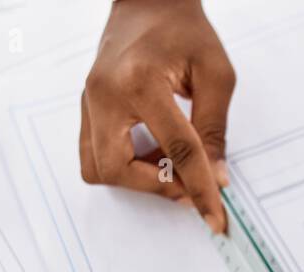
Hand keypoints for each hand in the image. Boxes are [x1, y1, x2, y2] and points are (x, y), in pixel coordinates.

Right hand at [80, 0, 235, 231]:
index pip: (176, 150)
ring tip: (171, 163)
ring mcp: (89, 101)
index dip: (200, 189)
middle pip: (119, 169)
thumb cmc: (184, 30)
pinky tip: (153, 153)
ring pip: (99, 168)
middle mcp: (105, 94)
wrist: (148, 0)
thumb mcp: (216, 75)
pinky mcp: (87, 107)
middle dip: (158, 187)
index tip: (216, 218)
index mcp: (140, 81)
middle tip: (191, 185)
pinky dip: (125, 165)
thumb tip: (215, 178)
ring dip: (138, 178)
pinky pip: (94, 155)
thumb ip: (214, 130)